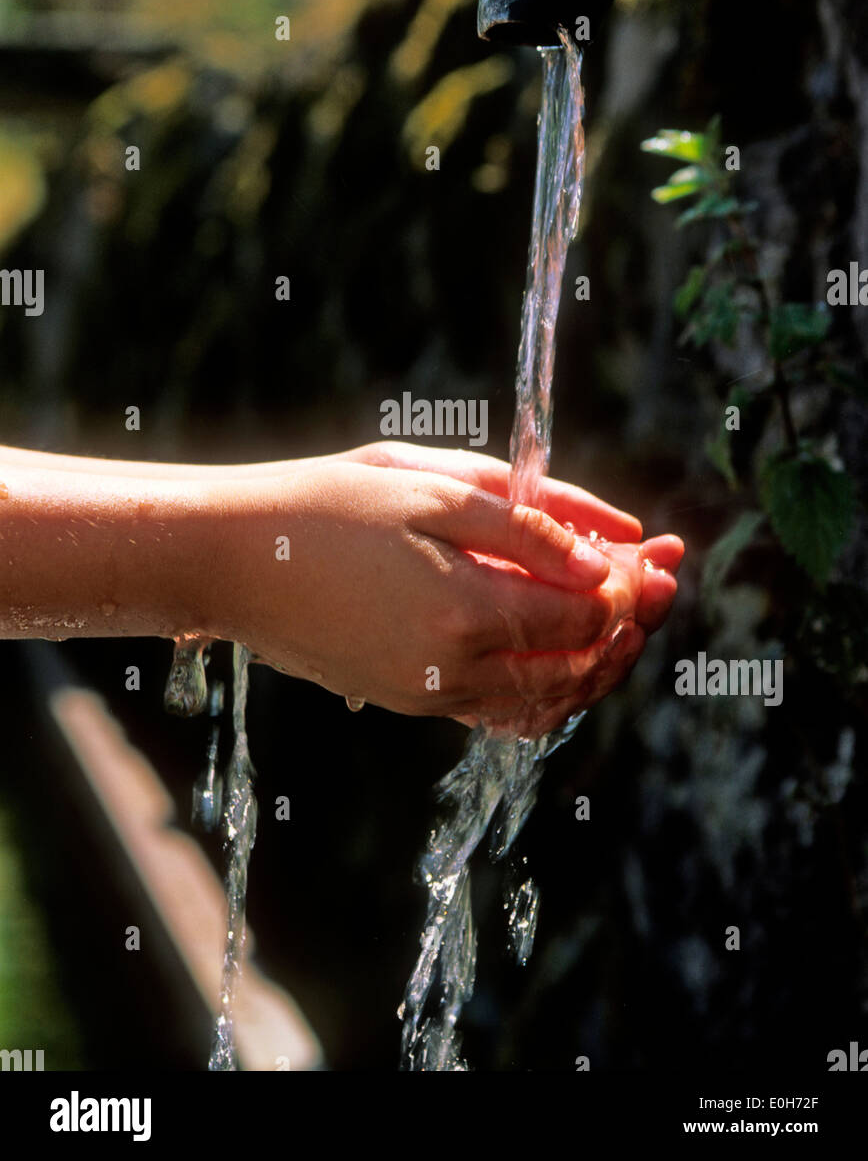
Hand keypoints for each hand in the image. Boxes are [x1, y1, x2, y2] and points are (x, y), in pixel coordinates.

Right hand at [215, 454, 682, 736]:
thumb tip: (618, 546)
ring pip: (546, 699)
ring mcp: (429, 697)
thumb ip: (535, 521)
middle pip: (579, 668)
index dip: (634, 584)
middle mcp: (455, 674)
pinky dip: (546, 681)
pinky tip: (558, 644)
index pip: (588, 615)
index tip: (662, 550)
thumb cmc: (330, 503)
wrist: (232, 558)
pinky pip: (502, 707)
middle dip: (631, 625)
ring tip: (623, 613)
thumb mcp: (437, 487)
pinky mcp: (408, 701)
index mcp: (467, 615)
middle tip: (662, 581)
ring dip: (595, 659)